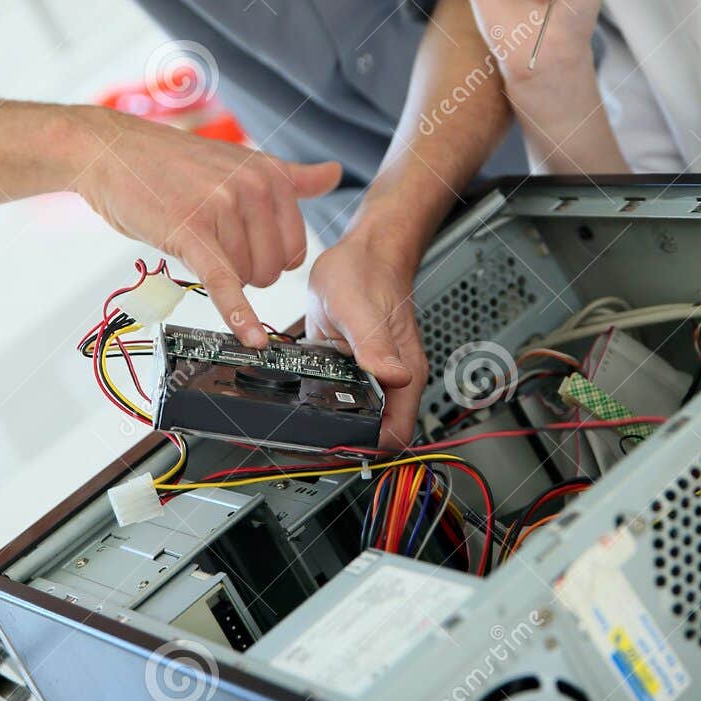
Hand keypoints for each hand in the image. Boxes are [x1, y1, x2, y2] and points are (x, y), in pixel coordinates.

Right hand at [76, 111, 341, 345]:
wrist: (115, 153)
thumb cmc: (176, 164)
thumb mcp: (241, 162)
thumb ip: (293, 176)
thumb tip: (336, 174)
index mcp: (271, 174)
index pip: (295, 249)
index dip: (269, 259)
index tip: (243, 248)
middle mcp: (253, 187)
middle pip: (274, 268)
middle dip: (246, 270)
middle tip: (214, 245)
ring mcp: (224, 208)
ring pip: (246, 276)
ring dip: (222, 273)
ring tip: (196, 241)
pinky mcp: (192, 232)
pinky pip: (224, 282)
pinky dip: (238, 315)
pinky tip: (251, 339)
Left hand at [305, 228, 427, 451]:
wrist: (362, 251)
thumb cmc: (369, 272)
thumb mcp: (360, 308)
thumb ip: (374, 343)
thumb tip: (395, 377)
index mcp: (404, 372)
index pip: (395, 434)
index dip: (369, 450)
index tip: (336, 449)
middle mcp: (389, 379)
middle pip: (373, 433)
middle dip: (343, 443)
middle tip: (306, 444)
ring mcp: (369, 374)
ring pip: (354, 417)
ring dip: (329, 425)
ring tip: (297, 428)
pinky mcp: (350, 366)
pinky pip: (338, 395)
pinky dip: (320, 402)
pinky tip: (298, 399)